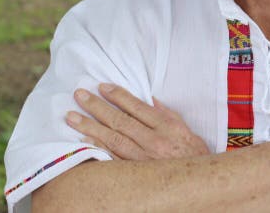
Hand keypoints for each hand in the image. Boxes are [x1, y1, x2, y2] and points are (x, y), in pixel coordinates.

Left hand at [66, 83, 209, 160]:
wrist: (198, 182)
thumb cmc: (193, 154)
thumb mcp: (186, 130)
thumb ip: (167, 114)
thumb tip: (149, 100)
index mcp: (166, 127)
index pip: (137, 107)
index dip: (118, 95)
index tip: (102, 86)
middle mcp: (153, 141)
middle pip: (120, 121)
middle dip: (97, 106)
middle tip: (79, 95)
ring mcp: (142, 158)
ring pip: (112, 139)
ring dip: (89, 126)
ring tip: (71, 116)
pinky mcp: (135, 173)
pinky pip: (112, 159)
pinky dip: (96, 149)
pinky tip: (82, 141)